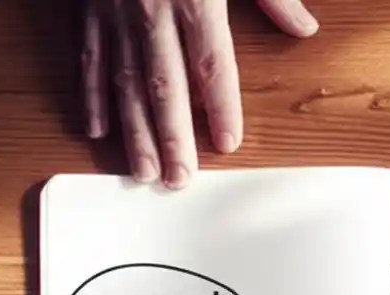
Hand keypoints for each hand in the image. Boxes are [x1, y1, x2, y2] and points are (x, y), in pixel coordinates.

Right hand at [84, 0, 319, 188]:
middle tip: (180, 181)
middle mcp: (150, 10)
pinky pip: (88, 57)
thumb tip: (303, 28)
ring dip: (133, 132)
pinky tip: (95, 129)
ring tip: (144, 171)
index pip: (211, 64)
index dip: (220, 107)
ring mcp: (113, 11)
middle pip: (164, 86)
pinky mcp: (86, 6)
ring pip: (123, 82)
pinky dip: (90, 95)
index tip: (228, 143)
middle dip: (172, 138)